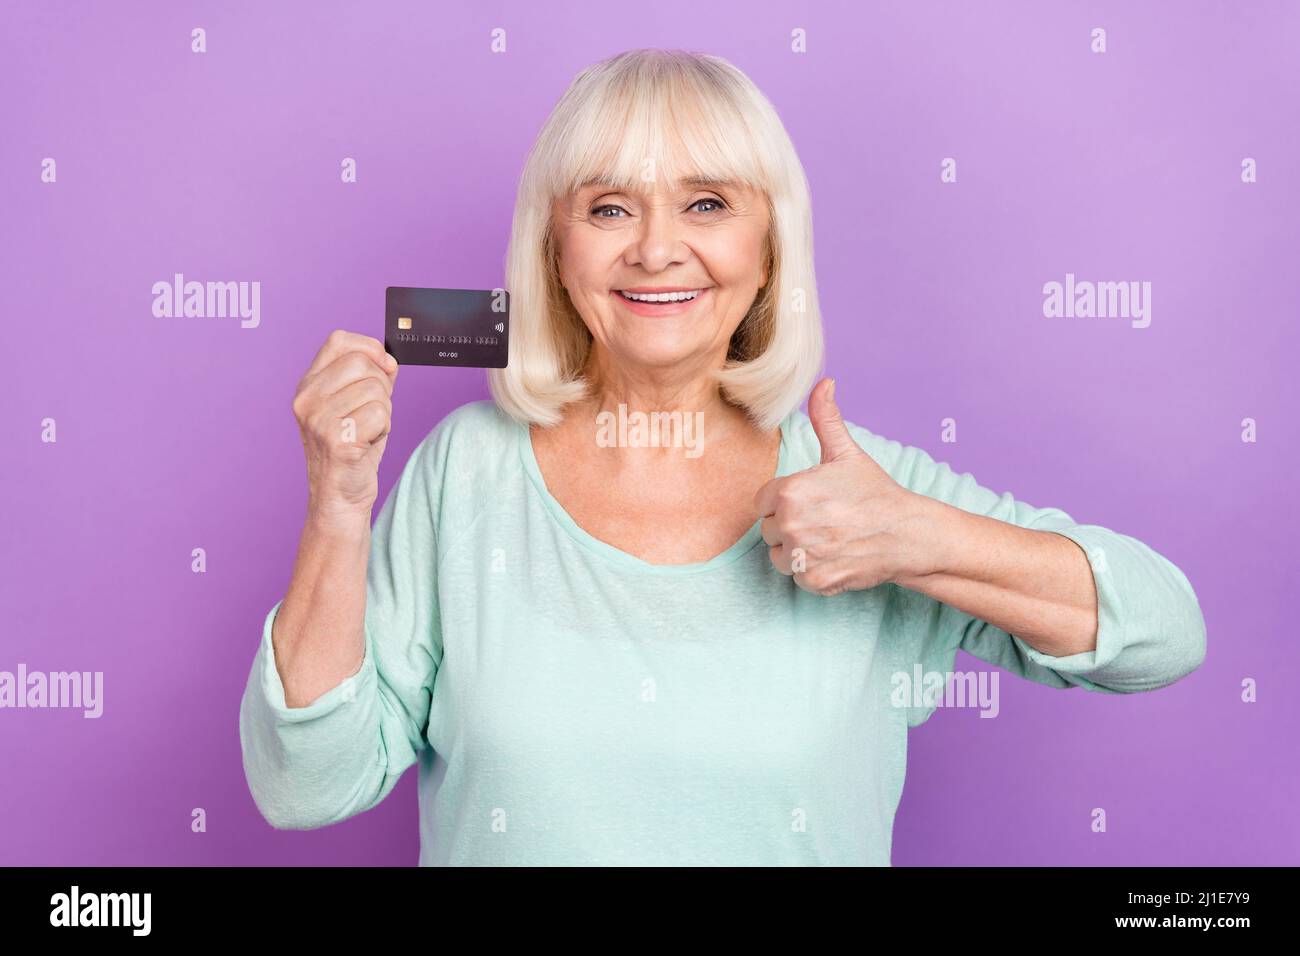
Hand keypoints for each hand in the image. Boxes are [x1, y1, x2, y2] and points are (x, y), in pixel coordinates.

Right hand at [291, 329, 398, 519]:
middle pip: (362, 363)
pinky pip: (379, 414)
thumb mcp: (355, 407)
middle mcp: (306, 400)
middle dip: (382, 385)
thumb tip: (388, 359)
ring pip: (375, 390)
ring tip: (368, 431)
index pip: (339, 341)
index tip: (385, 367)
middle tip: (375, 411)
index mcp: (308, 386)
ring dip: (384, 411)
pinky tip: (369, 443)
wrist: (339, 499)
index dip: (369, 347)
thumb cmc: (351, 451)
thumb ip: (369, 378)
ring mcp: (318, 419)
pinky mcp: (336, 439)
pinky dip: (384, 428)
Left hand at [754, 378, 938, 595]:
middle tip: (824, 521)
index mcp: (790, 490)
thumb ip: (825, 418)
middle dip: (791, 527)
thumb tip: (824, 382)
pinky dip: (812, 571)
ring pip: (779, 555)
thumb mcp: (846, 453)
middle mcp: (791, 523)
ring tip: (828, 539)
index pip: (763, 503)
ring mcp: (802, 555)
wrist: (907, 534)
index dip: (784, 502)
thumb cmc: (874, 493)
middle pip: (769, 529)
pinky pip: (796, 577)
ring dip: (797, 551)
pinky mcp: (814, 580)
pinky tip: (834, 557)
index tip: (810, 503)